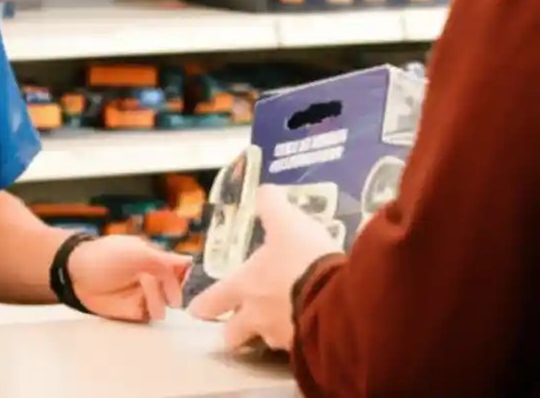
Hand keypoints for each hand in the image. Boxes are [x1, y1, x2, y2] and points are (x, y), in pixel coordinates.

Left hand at [67, 235, 192, 322]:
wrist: (75, 273)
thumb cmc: (104, 256)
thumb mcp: (138, 253)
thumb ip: (164, 261)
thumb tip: (190, 263)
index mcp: (156, 258)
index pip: (182, 268)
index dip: (190, 277)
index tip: (192, 283)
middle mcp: (154, 277)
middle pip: (176, 290)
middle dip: (174, 294)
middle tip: (170, 297)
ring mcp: (144, 295)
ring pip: (164, 305)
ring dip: (159, 305)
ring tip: (149, 303)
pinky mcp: (134, 311)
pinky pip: (149, 318)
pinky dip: (150, 317)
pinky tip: (147, 313)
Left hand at [188, 185, 341, 350]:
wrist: (342, 299)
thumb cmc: (305, 259)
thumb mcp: (288, 223)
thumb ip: (273, 207)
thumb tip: (263, 191)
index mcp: (245, 287)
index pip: (212, 302)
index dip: (203, 306)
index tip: (197, 311)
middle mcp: (257, 317)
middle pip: (232, 336)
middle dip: (233, 333)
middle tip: (236, 329)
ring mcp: (283, 338)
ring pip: (267, 342)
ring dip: (270, 335)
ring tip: (284, 324)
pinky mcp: (308, 349)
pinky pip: (297, 348)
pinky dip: (301, 340)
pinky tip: (313, 329)